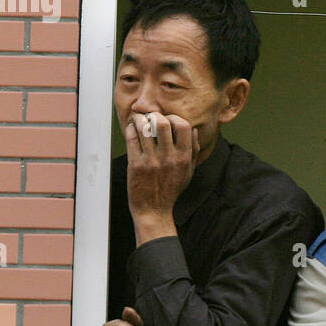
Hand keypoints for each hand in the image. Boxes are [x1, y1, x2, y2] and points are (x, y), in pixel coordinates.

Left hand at [124, 112, 200, 232]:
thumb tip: (193, 130)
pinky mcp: (136, 164)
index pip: (184, 126)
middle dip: (155, 115)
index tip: (168, 120)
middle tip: (151, 118)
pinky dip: (131, 129)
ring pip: (144, 128)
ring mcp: (151, 161)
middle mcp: (168, 158)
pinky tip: (133, 129)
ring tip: (140, 120)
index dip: (175, 118)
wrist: (154, 210)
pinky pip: (132, 139)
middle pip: (162, 123)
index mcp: (184, 158)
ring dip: (140, 120)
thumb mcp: (189, 171)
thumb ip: (194, 150)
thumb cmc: (172, 190)